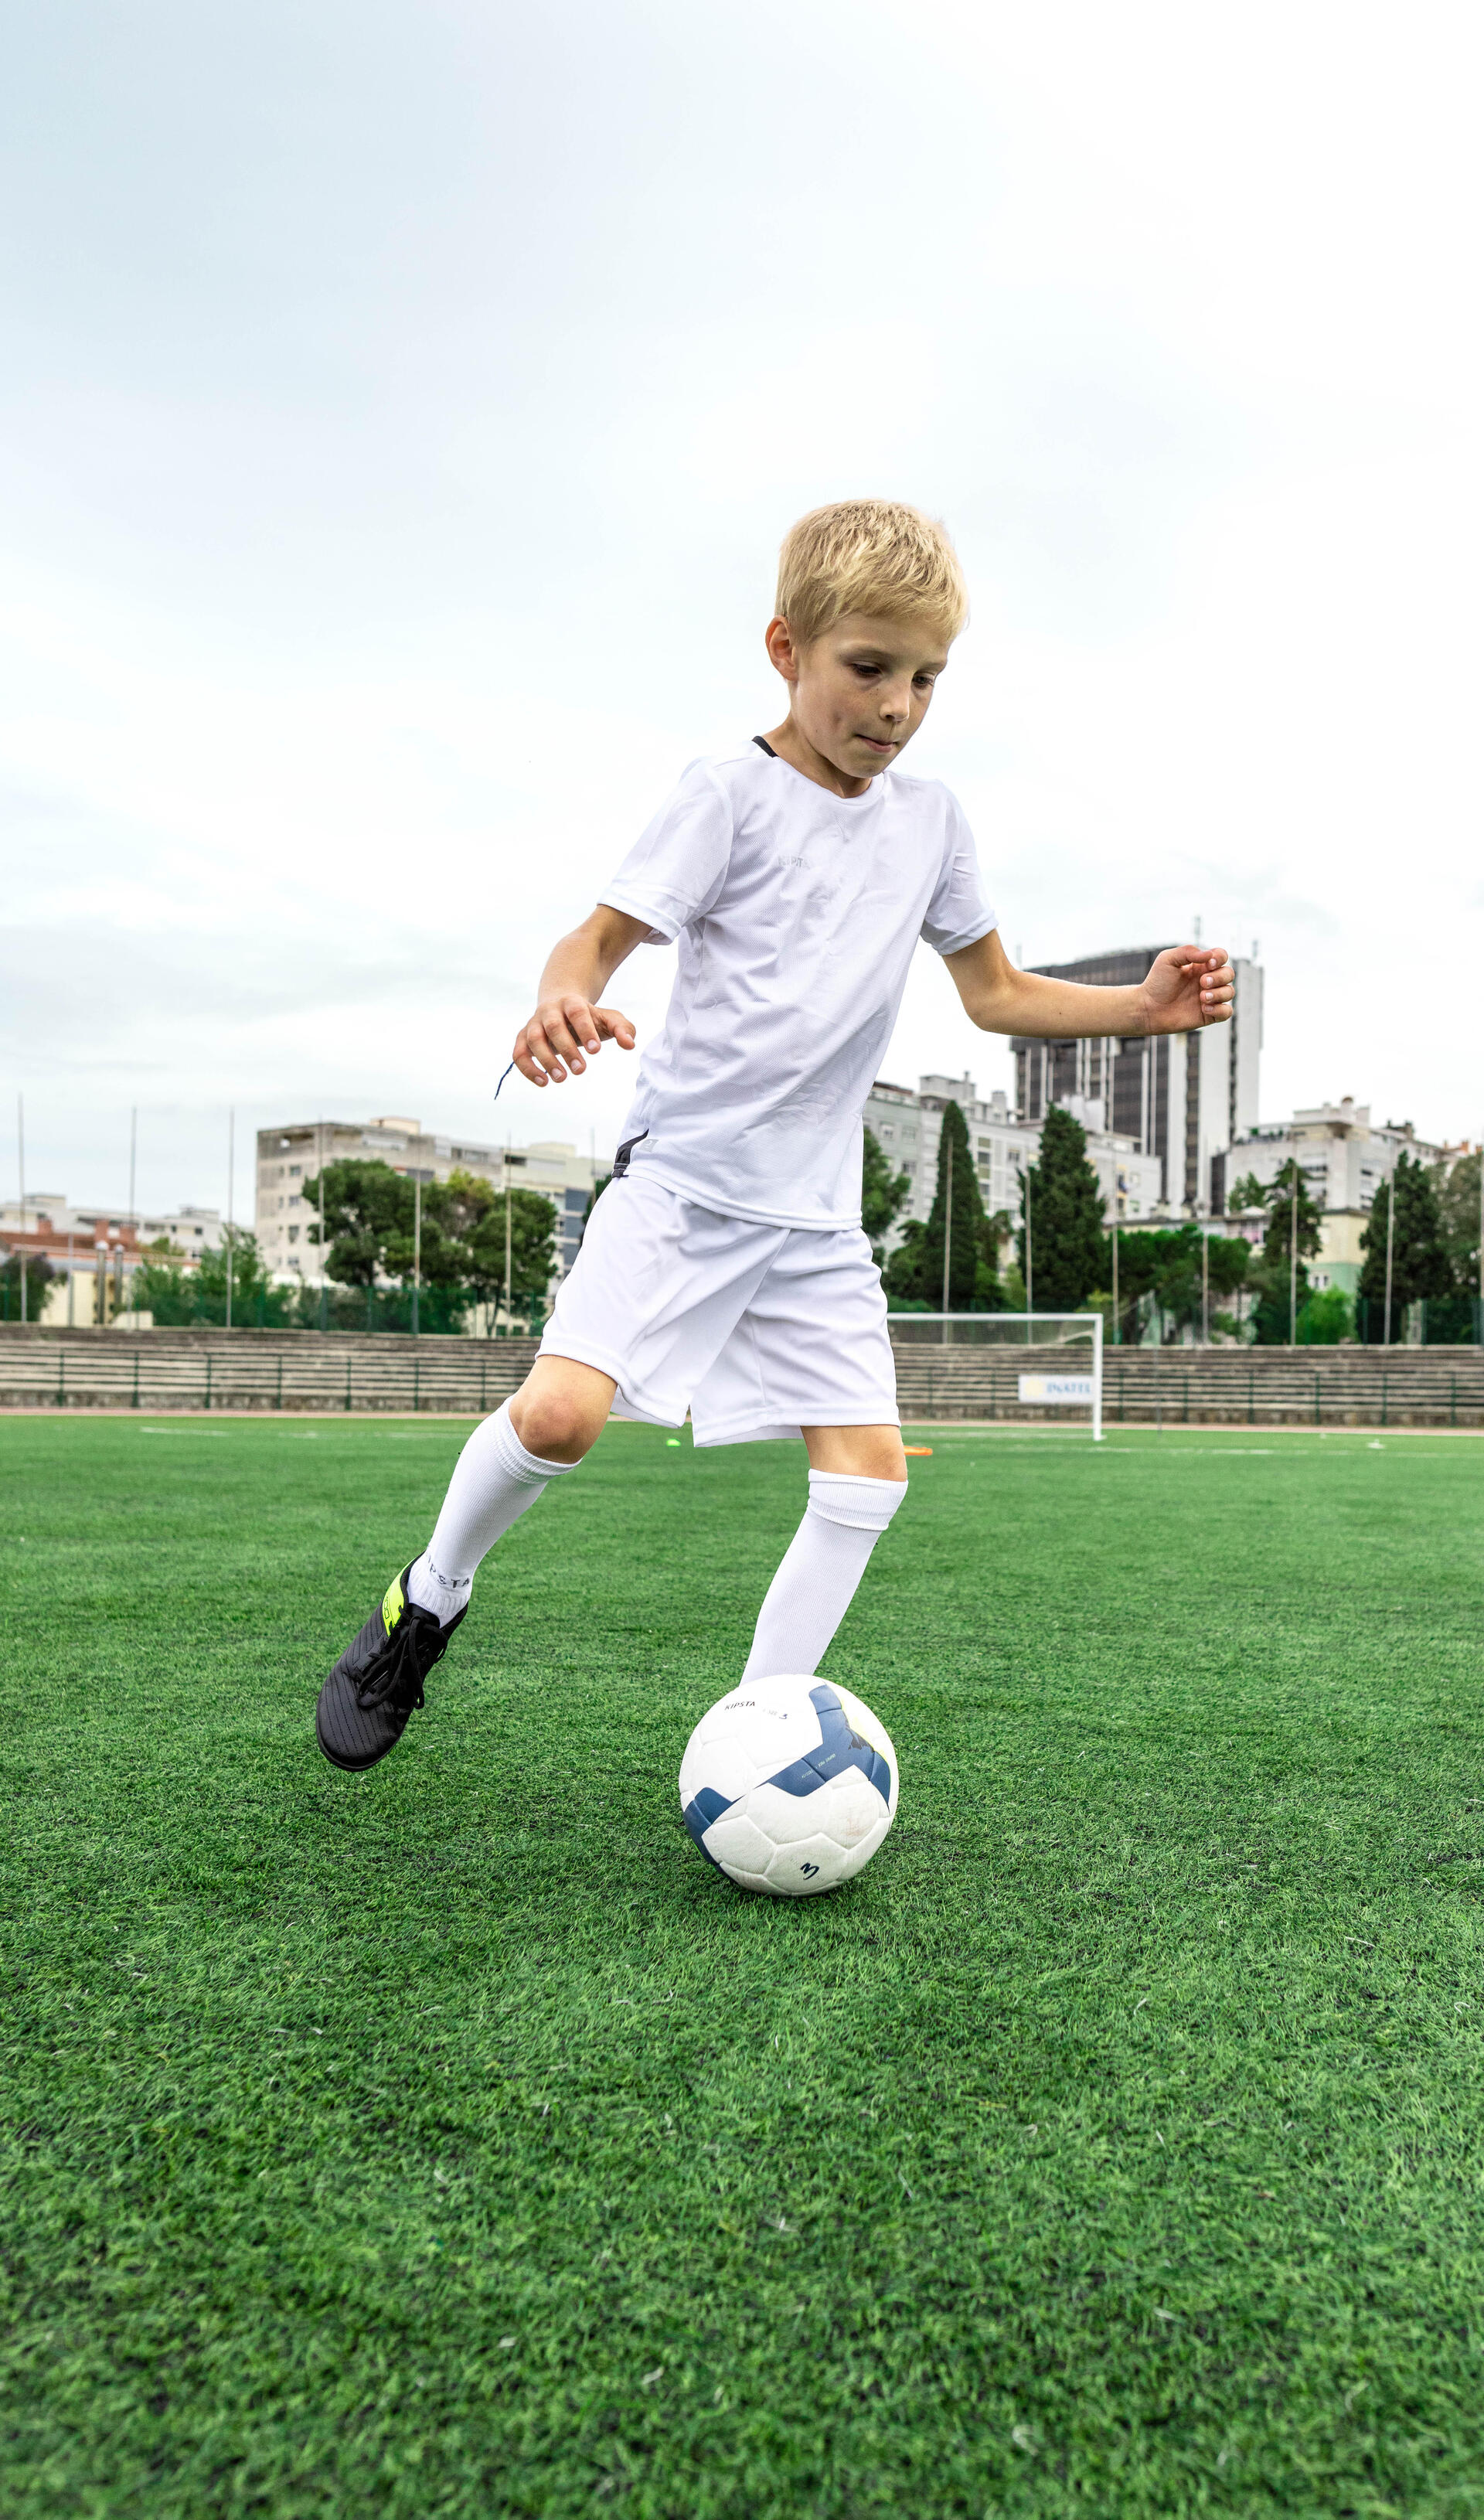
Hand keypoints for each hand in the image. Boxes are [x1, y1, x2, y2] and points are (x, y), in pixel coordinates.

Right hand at [513, 995, 636, 1085]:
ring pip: (533, 1039)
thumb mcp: (608, 1019)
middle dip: (567, 1049)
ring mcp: (534, 1024)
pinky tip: (543, 1082)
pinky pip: (519, 1053)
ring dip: (546, 1060)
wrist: (560, 1007)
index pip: (577, 1012)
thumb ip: (622, 1029)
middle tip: (581, 1070)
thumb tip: (630, 1044)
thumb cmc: (588, 1018)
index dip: (585, 1030)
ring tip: (562, 1079)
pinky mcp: (523, 1038)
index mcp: (571, 1002)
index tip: (595, 1051)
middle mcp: (549, 1010)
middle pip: (553, 1026)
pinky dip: (527, 1069)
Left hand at [1138, 946, 1233, 1034]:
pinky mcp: (1208, 1015)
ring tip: (1202, 997)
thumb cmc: (1156, 983)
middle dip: (1219, 977)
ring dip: (1219, 993)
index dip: (1220, 958)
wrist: (1148, 1008)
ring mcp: (1209, 998)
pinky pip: (1227, 1012)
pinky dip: (1220, 1009)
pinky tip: (1204, 1008)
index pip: (1221, 956)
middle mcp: (1207, 981)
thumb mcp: (1167, 959)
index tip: (1208, 964)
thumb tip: (1210, 955)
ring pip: (1230, 992)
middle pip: (1229, 973)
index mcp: (1200, 966)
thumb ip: (1188, 952)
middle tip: (1202, 982)